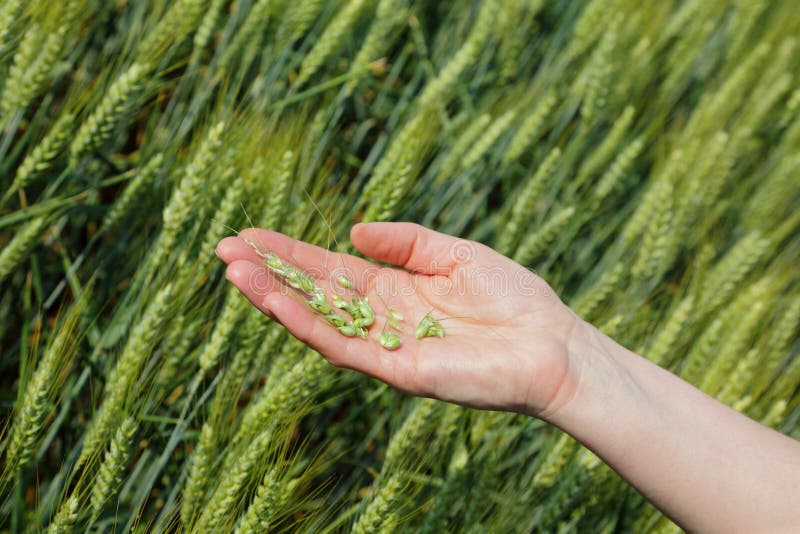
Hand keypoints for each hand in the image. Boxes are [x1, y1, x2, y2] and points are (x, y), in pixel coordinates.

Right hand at [215, 222, 581, 416]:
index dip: (291, 253)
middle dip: (270, 273)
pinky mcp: (398, 370)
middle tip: (223, 249)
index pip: (331, 271)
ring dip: (275, 299)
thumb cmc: (514, 299)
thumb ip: (406, 242)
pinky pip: (344, 348)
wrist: (553, 344)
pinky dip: (307, 326)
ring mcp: (387, 347)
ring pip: (319, 323)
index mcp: (395, 291)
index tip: (250, 235)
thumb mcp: (456, 254)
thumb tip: (352, 229)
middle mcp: (382, 320)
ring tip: (235, 272)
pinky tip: (276, 303)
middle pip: (314, 295)